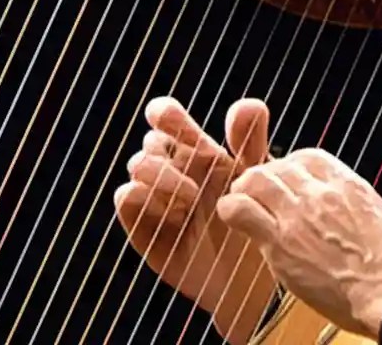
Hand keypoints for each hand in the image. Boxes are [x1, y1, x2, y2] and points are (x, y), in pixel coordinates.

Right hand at [113, 97, 277, 344]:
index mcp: (199, 152)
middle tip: (194, 177)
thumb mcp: (256, 179)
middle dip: (165, 153)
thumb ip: (251, 142)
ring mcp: (156, 198)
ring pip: (136, 166)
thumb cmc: (256, 222)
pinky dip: (144, 198)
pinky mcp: (143, 225)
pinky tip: (172, 215)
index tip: (165, 116)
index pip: (169, 120)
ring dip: (160, 176)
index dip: (165, 113)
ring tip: (189, 199)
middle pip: (150, 143)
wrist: (249, 279)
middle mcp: (174, 171)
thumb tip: (250, 103)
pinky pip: (125, 197)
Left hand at [216, 148, 381, 337]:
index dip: (291, 167)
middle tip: (261, 196)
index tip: (289, 182)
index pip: (307, 157)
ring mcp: (298, 215)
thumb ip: (353, 206)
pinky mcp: (279, 243)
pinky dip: (232, 210)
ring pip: (254, 180)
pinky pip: (240, 211)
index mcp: (347, 184)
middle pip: (277, 166)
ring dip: (245, 191)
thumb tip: (342, 208)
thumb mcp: (380, 216)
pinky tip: (235, 220)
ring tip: (244, 205)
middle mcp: (320, 193)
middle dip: (266, 178)